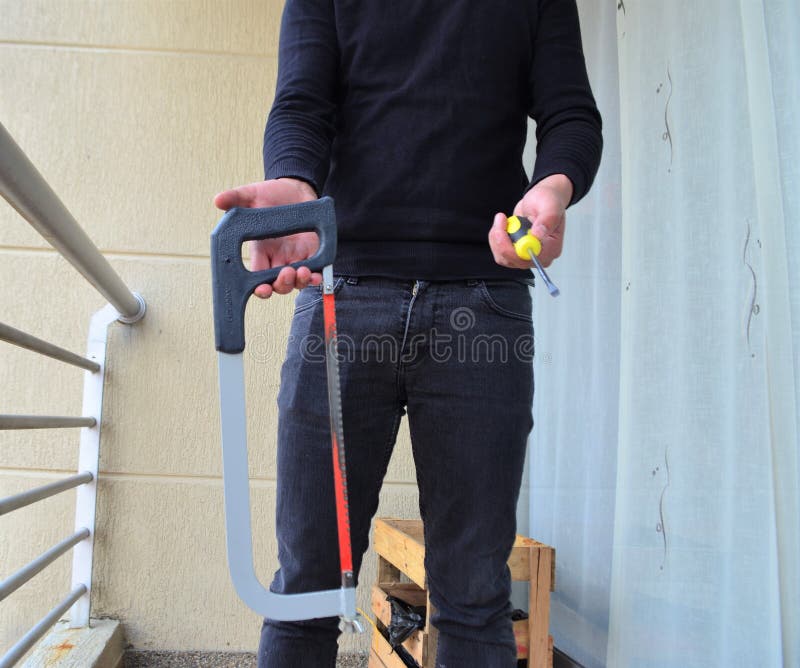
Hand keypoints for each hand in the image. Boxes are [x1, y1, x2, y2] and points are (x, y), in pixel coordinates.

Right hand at [214, 178, 321, 297]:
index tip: (261, 289)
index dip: (259, 287)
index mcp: (261, 251)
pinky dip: (315, 278)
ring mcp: (296, 257)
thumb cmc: (272, 194)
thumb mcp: (252, 195)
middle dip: (281, 285)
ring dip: (299, 282)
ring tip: (302, 272)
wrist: (296, 188)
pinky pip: (315, 271)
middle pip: (277, 284)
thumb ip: (235, 198)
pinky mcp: (313, 253)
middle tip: (286, 273)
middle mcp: (278, 258)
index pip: (256, 277)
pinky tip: (316, 276)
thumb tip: (218, 200)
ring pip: (296, 282)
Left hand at [488, 174, 572, 268]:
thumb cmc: (549, 202)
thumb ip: (547, 220)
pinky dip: (495, 238)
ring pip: (503, 257)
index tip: (506, 229)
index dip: (513, 249)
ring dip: (497, 237)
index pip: (529, 258)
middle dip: (501, 240)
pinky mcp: (515, 253)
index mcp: (551, 249)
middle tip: (501, 220)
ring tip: (503, 220)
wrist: (540, 200)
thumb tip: (537, 234)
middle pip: (513, 260)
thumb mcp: (551, 206)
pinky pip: (499, 252)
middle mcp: (539, 256)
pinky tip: (502, 225)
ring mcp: (525, 256)